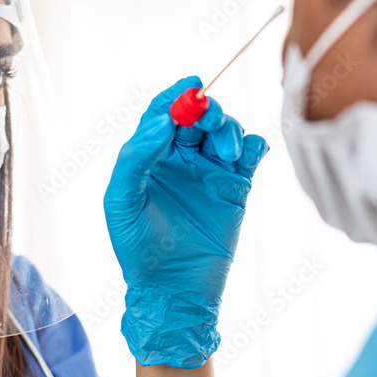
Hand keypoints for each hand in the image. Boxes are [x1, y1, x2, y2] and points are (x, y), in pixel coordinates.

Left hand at [104, 76, 268, 367]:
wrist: (172, 291)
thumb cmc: (138, 249)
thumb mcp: (121, 201)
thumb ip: (136, 157)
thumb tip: (163, 121)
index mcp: (150, 157)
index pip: (163, 113)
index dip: (176, 95)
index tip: (191, 85)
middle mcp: (180, 159)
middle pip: (197, 116)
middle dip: (206, 110)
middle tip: (208, 122)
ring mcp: (210, 172)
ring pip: (225, 131)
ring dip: (228, 129)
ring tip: (225, 152)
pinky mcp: (236, 188)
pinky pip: (250, 155)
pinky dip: (254, 144)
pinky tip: (249, 152)